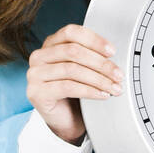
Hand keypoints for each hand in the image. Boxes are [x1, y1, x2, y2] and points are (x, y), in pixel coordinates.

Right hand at [27, 23, 123, 144]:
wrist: (66, 120)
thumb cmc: (76, 91)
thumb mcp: (84, 68)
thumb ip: (91, 56)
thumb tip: (111, 53)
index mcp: (51, 44)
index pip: (71, 32)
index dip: (94, 40)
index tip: (112, 51)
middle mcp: (39, 56)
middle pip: (73, 51)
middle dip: (100, 63)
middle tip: (118, 74)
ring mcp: (34, 74)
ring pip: (72, 69)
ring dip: (98, 79)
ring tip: (114, 87)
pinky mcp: (36, 92)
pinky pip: (67, 87)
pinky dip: (89, 91)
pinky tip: (102, 95)